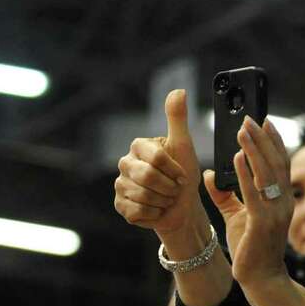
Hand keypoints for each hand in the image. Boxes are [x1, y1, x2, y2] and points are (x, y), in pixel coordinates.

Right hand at [115, 90, 204, 233]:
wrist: (182, 208)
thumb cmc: (183, 176)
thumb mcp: (184, 146)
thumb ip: (178, 119)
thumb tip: (178, 91)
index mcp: (138, 146)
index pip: (156, 157)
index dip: (173, 170)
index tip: (183, 176)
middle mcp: (125, 163)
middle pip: (147, 176)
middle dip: (168, 187)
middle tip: (175, 190)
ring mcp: (120, 185)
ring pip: (142, 195)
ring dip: (163, 201)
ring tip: (166, 198)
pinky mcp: (120, 205)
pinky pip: (137, 211)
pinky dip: (153, 213)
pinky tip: (157, 209)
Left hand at [204, 115, 294, 292]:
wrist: (261, 279)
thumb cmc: (251, 248)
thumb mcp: (236, 216)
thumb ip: (225, 195)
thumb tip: (210, 175)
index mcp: (281, 199)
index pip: (280, 163)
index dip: (273, 141)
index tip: (264, 121)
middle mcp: (283, 202)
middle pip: (275, 162)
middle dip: (262, 138)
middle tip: (249, 117)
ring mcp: (275, 213)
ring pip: (266, 173)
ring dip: (254, 149)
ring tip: (243, 130)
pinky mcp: (262, 223)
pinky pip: (254, 193)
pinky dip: (246, 173)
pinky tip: (237, 157)